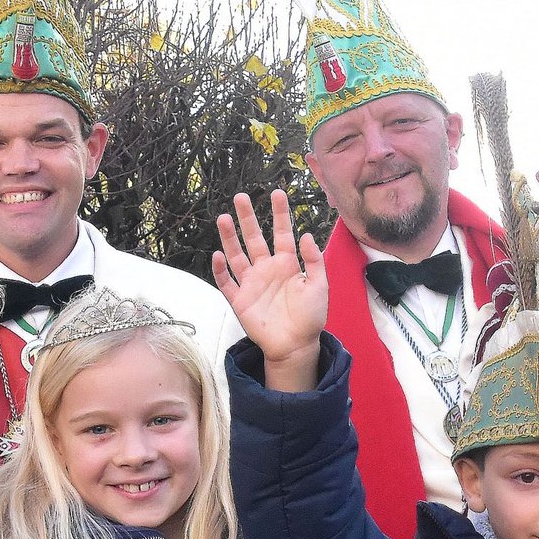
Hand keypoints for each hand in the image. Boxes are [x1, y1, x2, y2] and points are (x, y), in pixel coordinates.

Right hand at [213, 189, 325, 391]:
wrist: (296, 346)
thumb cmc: (311, 317)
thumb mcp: (320, 286)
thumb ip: (314, 261)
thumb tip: (305, 235)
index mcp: (287, 264)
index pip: (281, 233)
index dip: (279, 214)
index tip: (276, 193)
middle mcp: (266, 269)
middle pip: (254, 238)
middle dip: (247, 218)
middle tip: (240, 197)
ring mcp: (251, 283)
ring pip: (236, 255)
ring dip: (229, 238)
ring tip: (223, 218)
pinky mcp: (239, 300)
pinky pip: (226, 283)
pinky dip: (220, 270)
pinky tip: (218, 255)